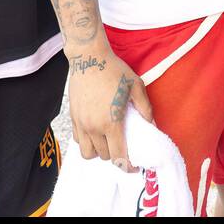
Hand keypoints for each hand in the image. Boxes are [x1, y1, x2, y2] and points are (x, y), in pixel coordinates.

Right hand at [66, 42, 153, 169]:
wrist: (89, 57)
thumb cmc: (114, 70)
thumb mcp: (136, 86)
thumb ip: (145, 108)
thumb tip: (151, 124)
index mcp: (111, 122)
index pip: (118, 156)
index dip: (127, 166)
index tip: (133, 166)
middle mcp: (94, 127)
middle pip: (104, 156)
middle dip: (116, 156)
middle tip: (124, 148)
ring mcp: (81, 123)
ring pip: (88, 153)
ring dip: (99, 152)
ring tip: (108, 143)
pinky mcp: (72, 117)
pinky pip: (78, 141)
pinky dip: (87, 142)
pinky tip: (96, 133)